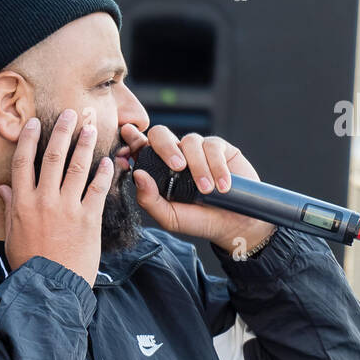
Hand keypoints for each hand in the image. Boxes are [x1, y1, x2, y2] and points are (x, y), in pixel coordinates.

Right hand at [0, 109, 113, 284]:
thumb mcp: (12, 234)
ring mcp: (67, 209)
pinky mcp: (88, 220)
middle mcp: (44, 200)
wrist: (49, 287)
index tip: (36, 123)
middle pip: (53, 157)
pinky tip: (109, 161)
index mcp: (22, 203)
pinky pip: (98, 190)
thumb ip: (10, 206)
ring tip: (92, 127)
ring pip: (77, 168)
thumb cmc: (29, 263)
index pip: (24, 162)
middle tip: (71, 114)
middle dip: (62, 131)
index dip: (30, 139)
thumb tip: (3, 187)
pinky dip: (104, 174)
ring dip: (86, 144)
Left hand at [124, 124, 274, 252]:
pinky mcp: (220, 148)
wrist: (232, 225)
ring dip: (198, 167)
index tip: (127, 134)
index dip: (132, 138)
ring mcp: (197, 149)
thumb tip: (137, 174)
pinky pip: (213, 146)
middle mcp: (175, 154)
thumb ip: (149, 199)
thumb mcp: (169, 216)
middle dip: (166, 147)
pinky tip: (222, 185)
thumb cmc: (198, 220)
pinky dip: (217, 166)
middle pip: (160, 134)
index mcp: (157, 169)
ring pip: (190, 141)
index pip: (140, 147)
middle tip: (178, 168)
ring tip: (206, 190)